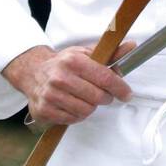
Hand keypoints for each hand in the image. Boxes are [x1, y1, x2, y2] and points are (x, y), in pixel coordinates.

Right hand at [7, 39, 137, 123]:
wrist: (33, 72)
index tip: (127, 94)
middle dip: (105, 97)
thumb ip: (109, 54)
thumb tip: (132, 46)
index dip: (119, 87)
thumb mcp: (85, 53)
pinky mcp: (44, 111)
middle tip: (103, 94)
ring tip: (85, 98)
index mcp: (72, 61)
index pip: (104, 77)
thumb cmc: (64, 63)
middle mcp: (59, 78)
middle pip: (96, 97)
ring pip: (85, 111)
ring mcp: (50, 96)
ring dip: (90, 107)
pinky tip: (73, 104)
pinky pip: (72, 119)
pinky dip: (77, 114)